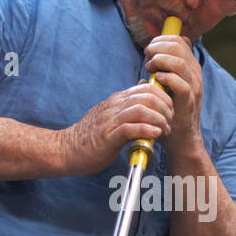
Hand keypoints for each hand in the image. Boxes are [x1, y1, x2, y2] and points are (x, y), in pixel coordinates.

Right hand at [58, 81, 173, 176]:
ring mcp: (110, 120)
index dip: (163, 98)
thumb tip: (144, 86)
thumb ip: (128, 102)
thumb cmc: (90, 136)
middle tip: (170, 122)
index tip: (169, 112)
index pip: (146, 88)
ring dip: (159, 119)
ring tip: (165, 130)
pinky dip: (146, 129)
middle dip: (165, 108)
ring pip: (141, 110)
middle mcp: (114, 106)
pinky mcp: (107, 136)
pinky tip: (155, 134)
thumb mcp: (110, 114)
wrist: (65, 149)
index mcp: (117, 100)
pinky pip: (130, 128)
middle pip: (147, 96)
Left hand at [143, 33, 203, 156]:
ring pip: (179, 62)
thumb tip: (150, 56)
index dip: (162, 39)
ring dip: (159, 60)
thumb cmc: (170, 110)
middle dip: (158, 47)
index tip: (149, 50)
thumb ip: (163, 70)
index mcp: (190, 67)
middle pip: (179, 45)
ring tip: (149, 68)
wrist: (180, 137)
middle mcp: (195, 74)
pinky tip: (156, 81)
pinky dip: (165, 78)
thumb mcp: (167, 85)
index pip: (180, 40)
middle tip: (147, 57)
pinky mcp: (188, 101)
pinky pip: (179, 83)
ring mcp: (194, 87)